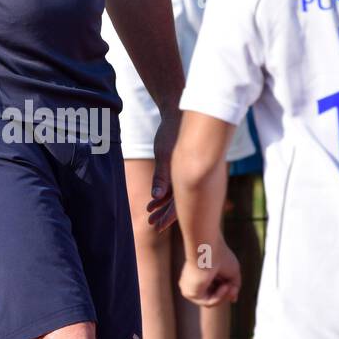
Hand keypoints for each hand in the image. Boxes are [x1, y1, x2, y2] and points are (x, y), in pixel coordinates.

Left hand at [147, 107, 180, 232]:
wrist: (178, 111)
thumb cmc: (171, 132)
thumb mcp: (163, 154)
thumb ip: (160, 177)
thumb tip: (156, 197)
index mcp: (188, 174)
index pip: (180, 203)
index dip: (169, 217)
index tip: (157, 226)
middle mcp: (190, 175)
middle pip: (179, 202)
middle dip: (164, 214)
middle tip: (151, 223)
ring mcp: (185, 171)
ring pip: (175, 195)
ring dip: (162, 204)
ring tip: (148, 213)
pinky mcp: (180, 166)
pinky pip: (173, 185)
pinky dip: (163, 193)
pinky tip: (152, 201)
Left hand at [179, 240, 240, 307]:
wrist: (207, 249)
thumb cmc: (219, 255)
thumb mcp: (232, 272)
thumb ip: (234, 286)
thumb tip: (233, 300)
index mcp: (201, 274)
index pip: (213, 289)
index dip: (225, 291)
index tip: (234, 288)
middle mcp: (193, 282)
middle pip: (212, 296)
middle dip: (226, 294)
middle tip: (233, 288)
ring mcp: (190, 288)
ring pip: (210, 302)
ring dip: (224, 296)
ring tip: (228, 285)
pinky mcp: (189, 292)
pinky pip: (207, 302)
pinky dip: (219, 296)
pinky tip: (223, 286)